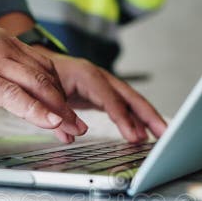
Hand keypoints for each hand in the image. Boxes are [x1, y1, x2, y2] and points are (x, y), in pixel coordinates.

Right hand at [0, 18, 87, 137]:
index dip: (57, 92)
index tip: (66, 112)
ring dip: (59, 110)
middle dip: (65, 104)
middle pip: (45, 77)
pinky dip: (35, 109)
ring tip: (74, 130)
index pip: (39, 67)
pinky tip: (49, 121)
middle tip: (78, 126)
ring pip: (36, 84)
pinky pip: (12, 94)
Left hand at [42, 52, 167, 142]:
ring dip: (146, 119)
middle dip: (149, 115)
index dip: (123, 118)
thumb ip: (59, 115)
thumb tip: (72, 135)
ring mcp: (103, 85)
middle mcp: (99, 77)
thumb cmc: (40, 77)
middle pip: (129, 96)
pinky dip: (133, 120)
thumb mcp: (46, 95)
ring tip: (161, 136)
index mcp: (86, 74)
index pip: (109, 98)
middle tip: (164, 133)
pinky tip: (141, 134)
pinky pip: (123, 107)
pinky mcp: (102, 94)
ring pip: (130, 102)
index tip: (133, 136)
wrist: (37, 64)